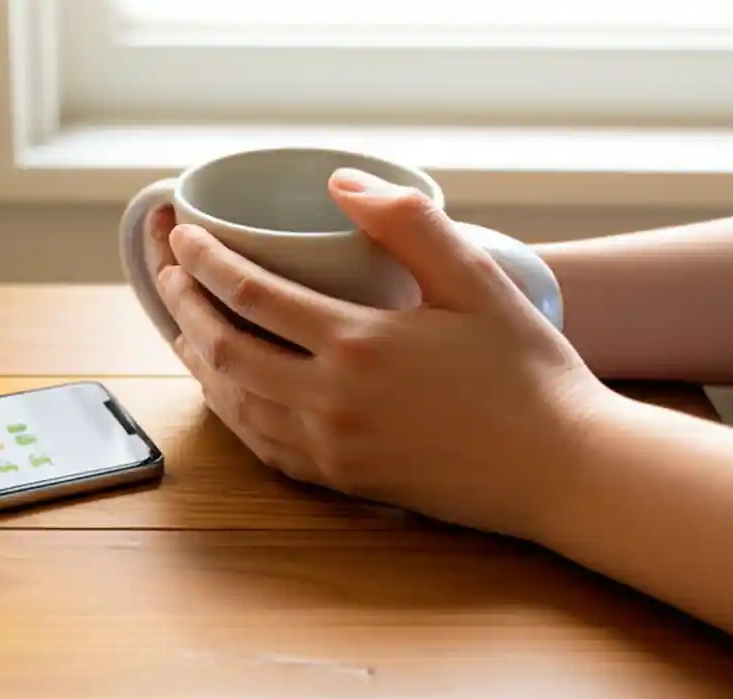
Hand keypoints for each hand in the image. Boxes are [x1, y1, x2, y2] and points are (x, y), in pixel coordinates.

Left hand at [155, 168, 614, 539]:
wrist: (562, 469)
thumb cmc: (527, 370)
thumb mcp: (476, 279)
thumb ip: (407, 222)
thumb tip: (339, 184)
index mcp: (358, 345)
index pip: (251, 294)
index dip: (205, 261)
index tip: (182, 236)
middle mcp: (331, 402)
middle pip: (225, 349)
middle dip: (185, 306)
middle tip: (170, 274)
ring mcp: (333, 449)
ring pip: (235, 403)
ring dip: (199, 359)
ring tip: (185, 326)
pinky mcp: (345, 481)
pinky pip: (263, 447)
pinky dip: (232, 411)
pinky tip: (229, 393)